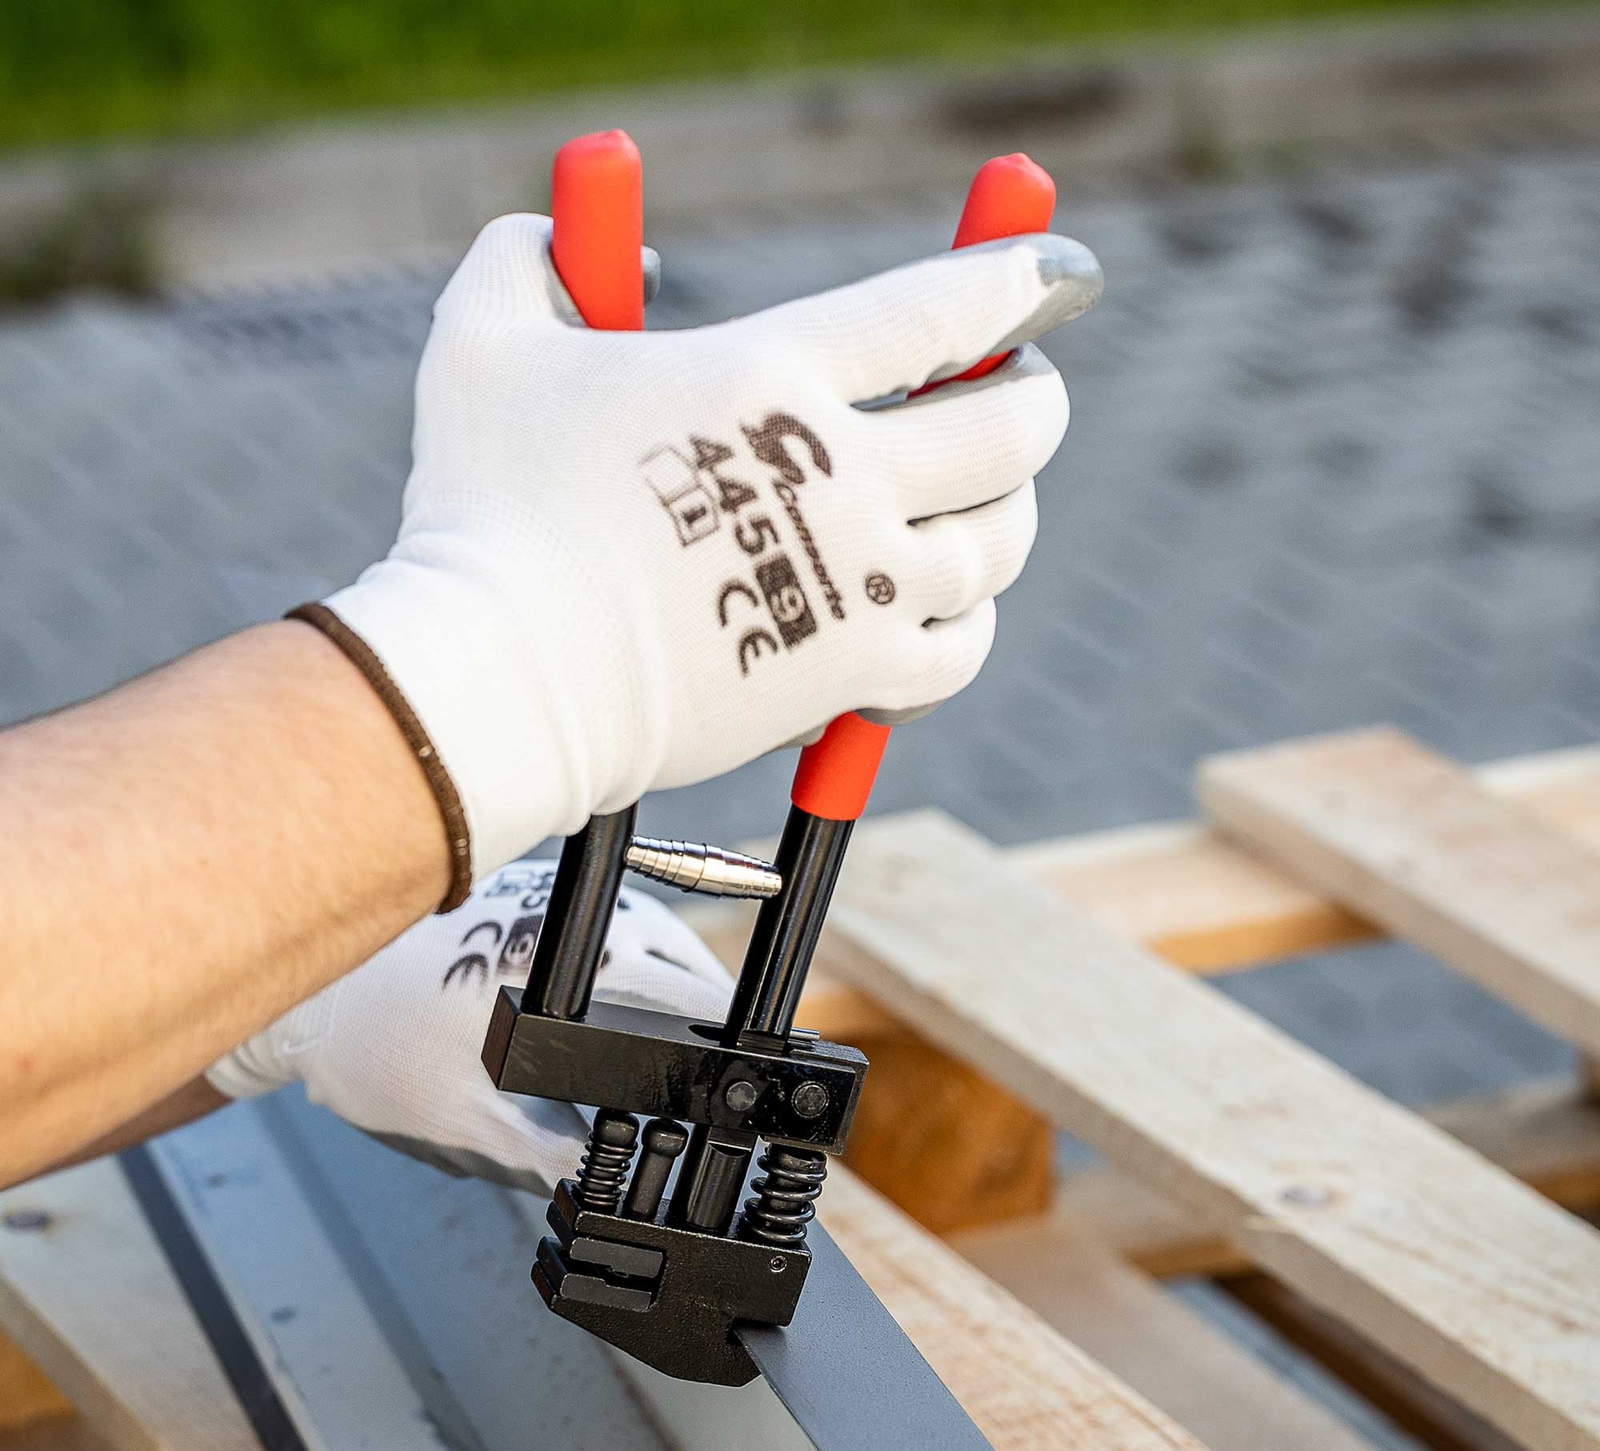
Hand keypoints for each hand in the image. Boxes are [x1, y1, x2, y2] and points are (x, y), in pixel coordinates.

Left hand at [205, 860, 734, 1193]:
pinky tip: (624, 983)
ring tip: (690, 1012)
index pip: (664, 982)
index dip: (714, 1015)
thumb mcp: (460, 1119)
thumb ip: (540, 1152)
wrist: (303, 997)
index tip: (746, 1043)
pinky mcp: (510, 895)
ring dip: (666, 958)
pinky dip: (626, 942)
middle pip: (661, 939)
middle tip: (729, 1035)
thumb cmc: (372, 1052)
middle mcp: (550, 918)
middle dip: (701, 984)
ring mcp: (530, 899)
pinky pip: (595, 912)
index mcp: (551, 966)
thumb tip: (600, 1180)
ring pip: (631, 918)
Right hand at [303, 214, 1099, 898]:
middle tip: (1026, 395)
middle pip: (1012, 426)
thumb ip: (523, 260)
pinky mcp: (853, 676)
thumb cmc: (483, 510)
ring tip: (989, 503)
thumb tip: (549, 231)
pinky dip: (964, 623)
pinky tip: (938, 607)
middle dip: (1036, 399)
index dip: (1016, 282)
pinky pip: (962, 646)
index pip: (945, 310)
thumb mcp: (480, 346)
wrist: (504, 677)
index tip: (1053, 281)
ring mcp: (861, 584)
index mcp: (774, 377)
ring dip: (1006, 514)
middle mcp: (844, 474)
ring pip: (1001, 542)